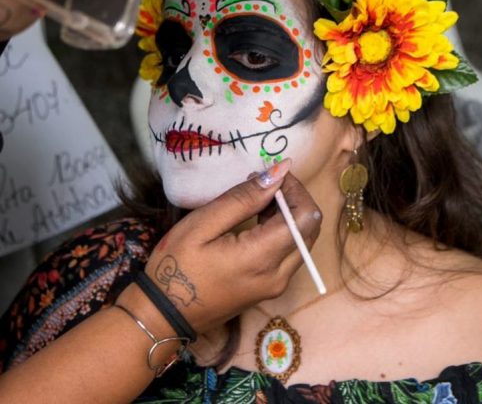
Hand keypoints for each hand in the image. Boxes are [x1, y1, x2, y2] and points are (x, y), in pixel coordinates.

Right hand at [137, 159, 321, 333]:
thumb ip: (244, 198)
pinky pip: (291, 254)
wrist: (163, 316)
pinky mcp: (271, 289)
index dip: (297, 189)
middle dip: (295, 200)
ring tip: (257, 202)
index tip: (272, 176)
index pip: (306, 216)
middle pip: (311, 228)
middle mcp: (279, 275)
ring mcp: (277, 285)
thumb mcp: (202, 224)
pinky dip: (283, 233)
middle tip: (264, 186)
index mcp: (263, 258)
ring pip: (304, 241)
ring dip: (289, 216)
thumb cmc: (175, 268)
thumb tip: (280, 172)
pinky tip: (258, 222)